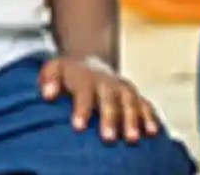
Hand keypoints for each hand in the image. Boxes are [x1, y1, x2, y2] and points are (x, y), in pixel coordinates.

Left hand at [39, 56, 160, 142]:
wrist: (91, 62)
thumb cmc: (70, 74)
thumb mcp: (55, 68)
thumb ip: (49, 78)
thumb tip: (47, 94)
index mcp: (87, 78)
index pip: (85, 92)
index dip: (82, 109)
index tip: (78, 127)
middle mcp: (108, 83)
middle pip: (110, 100)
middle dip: (110, 118)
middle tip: (108, 138)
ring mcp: (123, 89)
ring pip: (130, 103)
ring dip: (132, 120)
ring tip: (132, 138)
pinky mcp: (135, 96)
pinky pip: (145, 105)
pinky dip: (149, 117)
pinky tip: (152, 131)